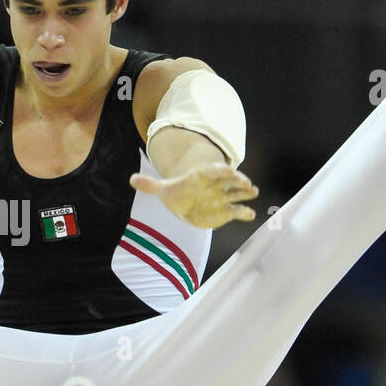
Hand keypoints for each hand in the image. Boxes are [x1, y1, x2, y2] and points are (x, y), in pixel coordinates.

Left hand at [130, 163, 257, 228]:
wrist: (186, 203)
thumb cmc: (177, 193)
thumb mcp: (163, 190)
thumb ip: (150, 186)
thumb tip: (132, 180)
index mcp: (201, 177)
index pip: (212, 171)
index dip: (220, 170)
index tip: (228, 170)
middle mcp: (215, 185)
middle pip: (229, 181)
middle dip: (238, 181)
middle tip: (247, 182)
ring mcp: (223, 197)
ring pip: (237, 193)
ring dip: (246, 193)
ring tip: (253, 192)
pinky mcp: (226, 211)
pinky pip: (237, 211)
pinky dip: (244, 213)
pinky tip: (250, 215)